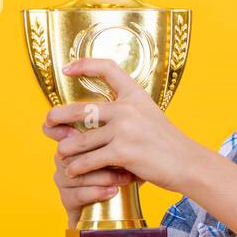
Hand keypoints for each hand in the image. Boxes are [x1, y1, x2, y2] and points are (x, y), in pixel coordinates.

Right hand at [42, 115, 136, 227]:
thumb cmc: (122, 171)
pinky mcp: (67, 199)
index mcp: (73, 141)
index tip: (78, 121)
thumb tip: (129, 104)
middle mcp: (63, 158)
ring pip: (74, 172)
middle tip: (114, 150)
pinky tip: (113, 191)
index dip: (56, 122)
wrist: (114, 210)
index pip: (56, 126)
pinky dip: (98, 192)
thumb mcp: (123, 146)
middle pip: (66, 148)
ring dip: (102, 175)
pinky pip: (77, 194)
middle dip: (91, 149)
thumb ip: (120, 128)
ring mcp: (63, 179)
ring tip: (124, 177)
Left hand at [44, 57, 191, 195]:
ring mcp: (124, 129)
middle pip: (80, 109)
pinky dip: (78, 168)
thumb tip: (90, 122)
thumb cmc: (167, 145)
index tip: (67, 68)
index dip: (85, 64)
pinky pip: (89, 160)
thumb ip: (124, 115)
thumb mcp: (149, 118)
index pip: (108, 68)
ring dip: (67, 151)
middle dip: (57, 117)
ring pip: (80, 141)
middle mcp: (128, 108)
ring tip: (62, 157)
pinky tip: (73, 171)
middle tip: (48, 123)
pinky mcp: (122, 152)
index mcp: (135, 96)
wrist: (188, 163)